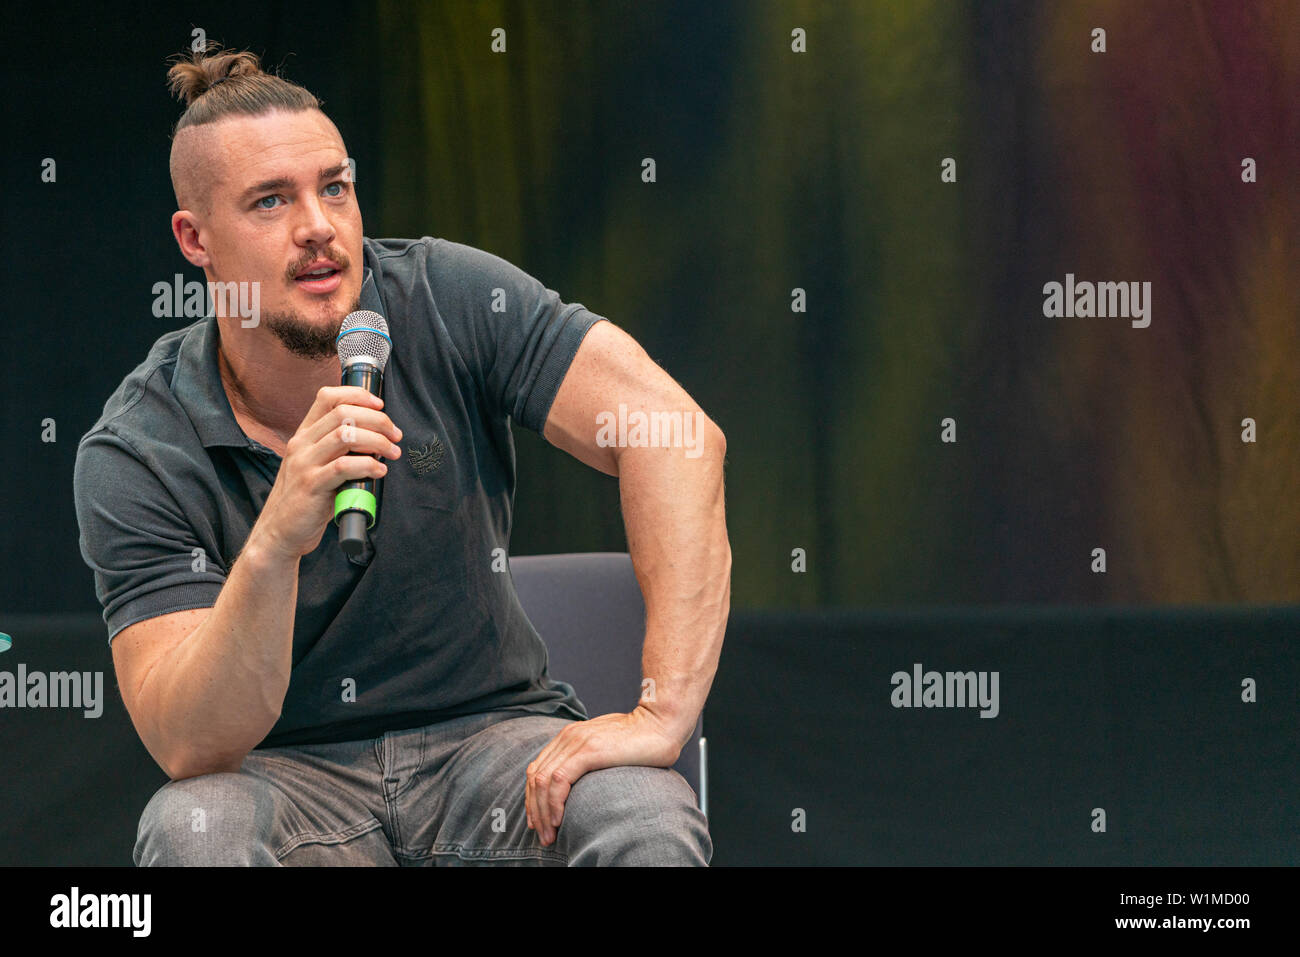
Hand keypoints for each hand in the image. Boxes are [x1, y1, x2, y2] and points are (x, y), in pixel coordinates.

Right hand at [254, 385, 402, 559]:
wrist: (280, 531)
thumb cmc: (306, 499)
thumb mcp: (316, 465)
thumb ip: (338, 449)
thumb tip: (377, 438)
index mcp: (304, 435)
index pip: (328, 397)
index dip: (358, 395)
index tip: (381, 406)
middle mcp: (302, 444)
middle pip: (343, 413)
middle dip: (378, 420)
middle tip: (395, 435)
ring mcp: (304, 464)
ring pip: (346, 435)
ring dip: (378, 441)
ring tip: (392, 452)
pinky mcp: (311, 486)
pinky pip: (344, 466)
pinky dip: (368, 465)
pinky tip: (379, 471)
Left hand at [525, 705, 682, 846]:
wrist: (660, 724)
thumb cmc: (640, 740)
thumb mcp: (607, 748)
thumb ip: (590, 758)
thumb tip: (583, 782)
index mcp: (569, 736)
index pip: (537, 770)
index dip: (533, 799)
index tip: (539, 822)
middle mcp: (568, 737)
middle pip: (535, 778)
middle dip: (535, 810)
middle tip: (542, 836)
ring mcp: (576, 742)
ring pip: (543, 781)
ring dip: (543, 812)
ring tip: (550, 835)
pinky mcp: (588, 751)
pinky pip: (559, 780)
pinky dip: (554, 803)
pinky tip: (559, 819)